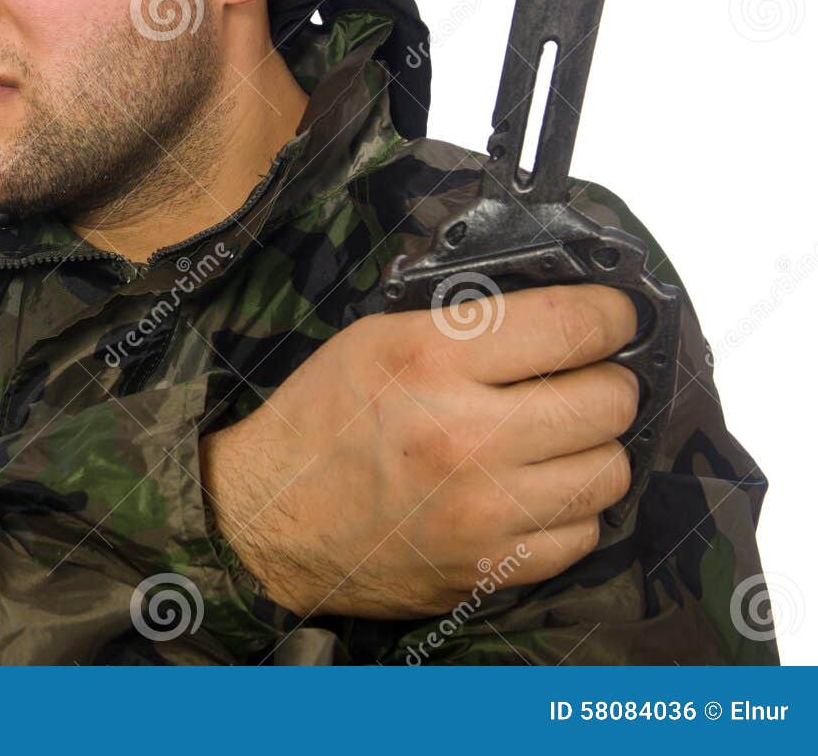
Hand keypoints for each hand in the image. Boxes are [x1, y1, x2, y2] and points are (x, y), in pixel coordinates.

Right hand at [200, 283, 638, 618]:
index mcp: (431, 359)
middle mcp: (465, 434)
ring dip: (591, 450)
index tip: (610, 320)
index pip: (574, 325)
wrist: (267, 518)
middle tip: (576, 382)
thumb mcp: (375, 337)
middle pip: (609, 399)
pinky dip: (568, 511)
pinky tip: (533, 492)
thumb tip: (559, 311)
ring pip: (609, 470)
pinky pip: (581, 533)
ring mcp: (482, 508)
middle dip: (603, 382)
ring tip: (555, 441)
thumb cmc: (320, 419)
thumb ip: (465, 322)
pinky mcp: (489, 566)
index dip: (611, 316)